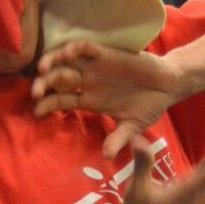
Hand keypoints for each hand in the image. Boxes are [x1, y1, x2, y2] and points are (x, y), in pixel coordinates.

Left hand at [32, 40, 182, 158]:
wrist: (169, 86)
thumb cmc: (149, 106)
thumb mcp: (133, 126)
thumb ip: (119, 139)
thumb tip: (107, 156)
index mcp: (89, 101)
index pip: (60, 101)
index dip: (46, 105)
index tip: (37, 113)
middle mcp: (87, 82)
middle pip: (56, 81)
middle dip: (42, 86)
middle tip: (35, 93)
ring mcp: (95, 67)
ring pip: (65, 61)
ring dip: (51, 63)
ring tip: (43, 70)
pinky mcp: (107, 54)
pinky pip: (85, 48)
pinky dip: (74, 49)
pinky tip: (67, 54)